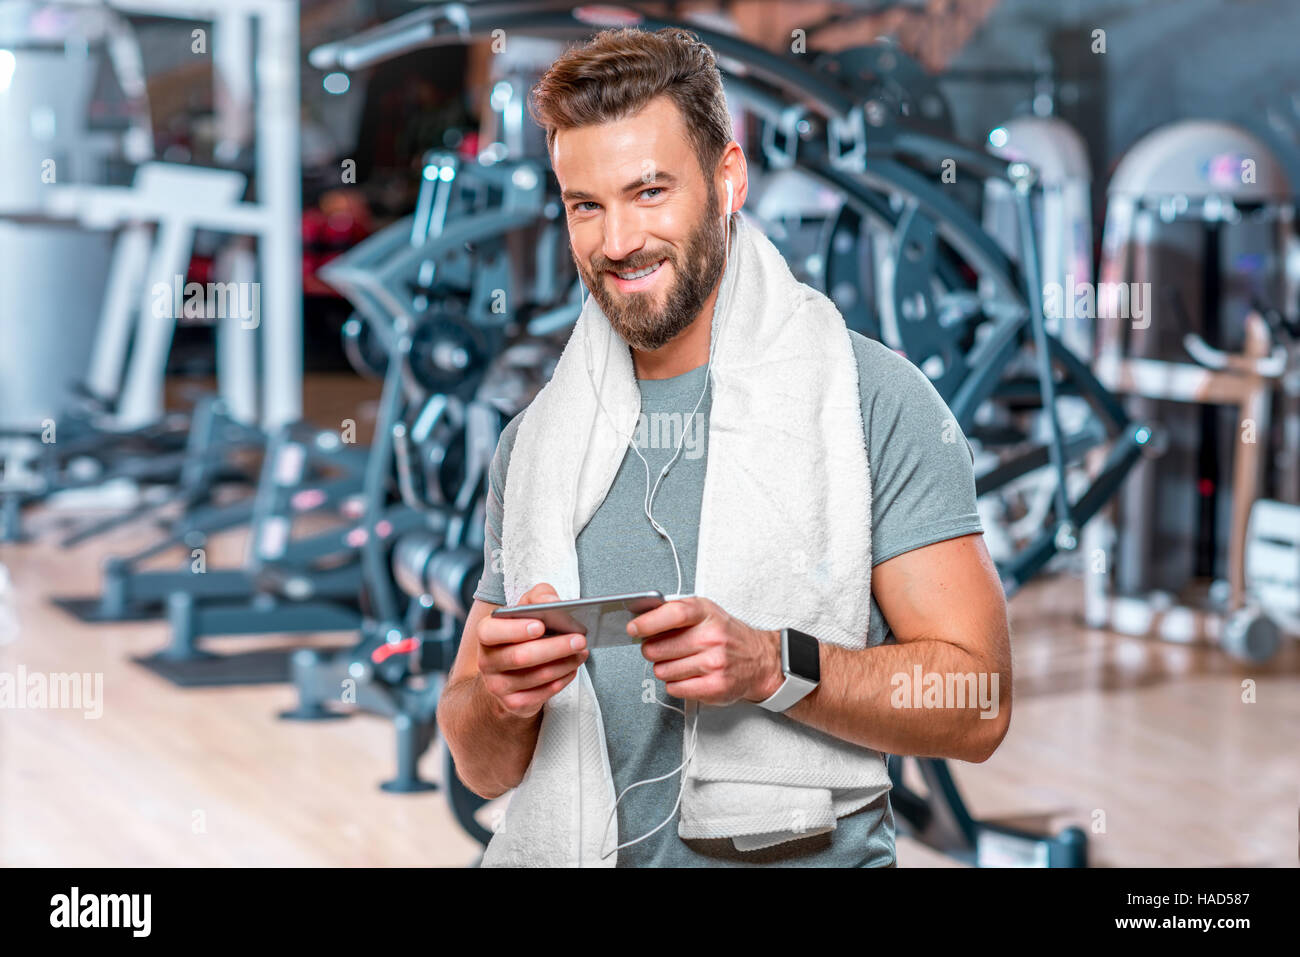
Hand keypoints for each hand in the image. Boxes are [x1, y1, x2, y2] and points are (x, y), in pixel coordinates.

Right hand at [476, 582, 588, 718]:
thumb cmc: (522, 632)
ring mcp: (497, 686)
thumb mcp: (527, 608)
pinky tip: (572, 669)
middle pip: (521, 657)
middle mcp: (486, 661)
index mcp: (486, 634)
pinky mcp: (514, 704)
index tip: (540, 626)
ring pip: (536, 676)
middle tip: (580, 639)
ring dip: (564, 664)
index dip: (514, 630)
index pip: (490, 632)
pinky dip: (561, 681)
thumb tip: (553, 603)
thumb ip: (539, 597)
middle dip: (555, 648)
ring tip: (582, 652)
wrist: (509, 672)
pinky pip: (542, 694)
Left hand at [628, 596, 782, 705]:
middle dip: (652, 650)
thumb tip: (642, 617)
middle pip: (658, 648)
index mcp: (707, 614)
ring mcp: (714, 664)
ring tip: (680, 662)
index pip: (672, 614)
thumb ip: (676, 611)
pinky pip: (674, 688)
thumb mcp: (706, 612)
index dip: (647, 622)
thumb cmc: (727, 635)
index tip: (633, 629)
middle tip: (660, 649)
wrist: (760, 660)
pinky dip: (675, 683)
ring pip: (662, 671)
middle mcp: (712, 638)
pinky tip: (687, 675)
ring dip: (664, 668)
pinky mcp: (714, 687)